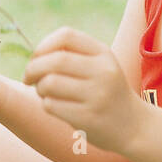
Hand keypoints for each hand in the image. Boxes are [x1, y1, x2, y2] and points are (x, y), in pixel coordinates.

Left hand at [22, 27, 142, 155]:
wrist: (133, 126)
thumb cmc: (105, 92)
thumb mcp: (98, 66)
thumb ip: (71, 55)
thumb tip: (34, 56)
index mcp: (104, 53)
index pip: (66, 36)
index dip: (43, 45)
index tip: (36, 58)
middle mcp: (103, 72)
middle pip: (55, 60)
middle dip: (33, 68)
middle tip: (28, 78)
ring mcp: (97, 95)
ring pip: (49, 83)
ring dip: (39, 88)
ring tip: (45, 93)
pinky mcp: (89, 118)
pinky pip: (51, 105)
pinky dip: (46, 104)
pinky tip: (56, 107)